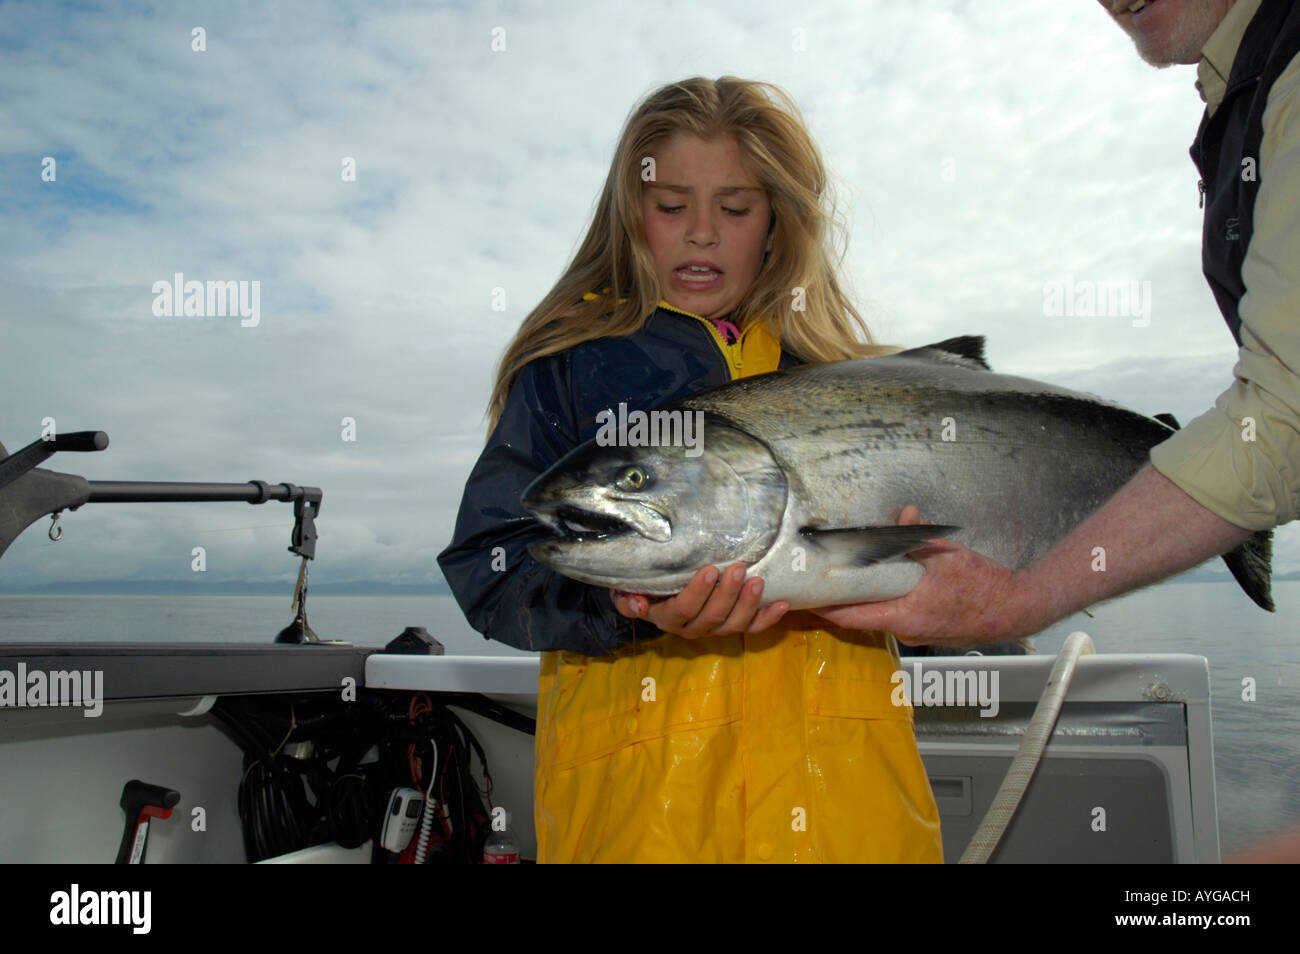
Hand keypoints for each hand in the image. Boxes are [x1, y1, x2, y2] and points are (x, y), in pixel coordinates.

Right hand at [612, 563, 789, 638]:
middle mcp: (693, 628)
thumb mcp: (626, 590)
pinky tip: (783, 604)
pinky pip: (752, 628)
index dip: (698, 593)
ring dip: (748, 604)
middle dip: (727, 594)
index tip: (710, 569)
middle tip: (739, 568)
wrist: (654, 596)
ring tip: (758, 581)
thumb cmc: (643, 586)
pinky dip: (768, 618)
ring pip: (734, 624)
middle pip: (712, 617)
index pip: (683, 610)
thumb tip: (636, 603)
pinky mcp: (733, 626)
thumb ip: (627, 598)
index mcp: (668, 618)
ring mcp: (715, 628)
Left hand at [811, 505, 1038, 646]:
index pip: (851, 617)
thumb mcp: (947, 555)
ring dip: (860, 599)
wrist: (1017, 609)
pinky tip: (878, 581)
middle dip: (837, 599)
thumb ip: (917, 536)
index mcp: (905, 616)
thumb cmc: (985, 587)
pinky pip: (894, 615)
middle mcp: (906, 631)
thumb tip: (903, 514)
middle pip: (860, 617)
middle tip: (815, 580)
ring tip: (839, 578)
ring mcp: (915, 633)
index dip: (823, 607)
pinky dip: (881, 600)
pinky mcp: (925, 629)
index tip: (802, 596)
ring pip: (877, 616)